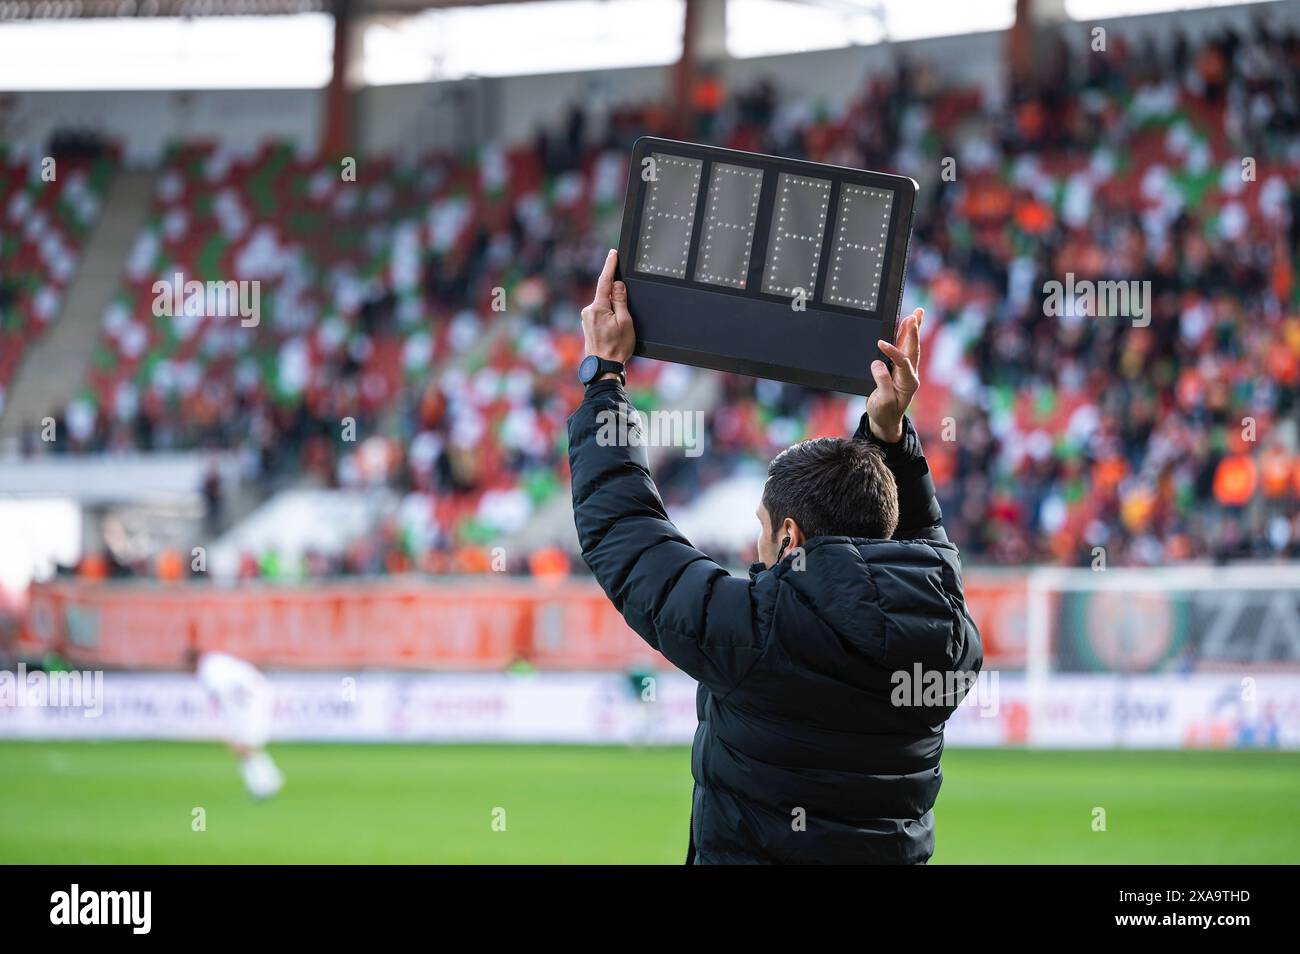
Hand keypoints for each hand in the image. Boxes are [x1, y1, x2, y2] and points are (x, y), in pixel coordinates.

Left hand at [581, 249, 635, 370]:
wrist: (603, 366)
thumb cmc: (617, 347)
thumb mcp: (625, 322)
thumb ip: (620, 300)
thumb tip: (617, 284)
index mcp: (598, 308)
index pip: (605, 281)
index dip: (610, 266)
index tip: (613, 253)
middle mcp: (589, 310)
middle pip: (605, 295)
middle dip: (617, 298)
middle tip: (624, 318)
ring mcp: (586, 318)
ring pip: (604, 305)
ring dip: (613, 310)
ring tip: (619, 331)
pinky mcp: (587, 324)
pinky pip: (600, 313)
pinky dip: (609, 316)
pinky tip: (613, 331)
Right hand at [866, 307, 922, 442]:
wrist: (885, 420)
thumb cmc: (884, 413)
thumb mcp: (883, 402)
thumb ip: (882, 383)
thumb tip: (878, 364)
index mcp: (908, 383)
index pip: (902, 362)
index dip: (892, 352)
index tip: (880, 344)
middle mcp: (909, 374)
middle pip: (913, 349)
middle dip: (914, 332)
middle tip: (915, 315)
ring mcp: (905, 370)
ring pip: (910, 346)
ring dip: (913, 329)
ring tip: (917, 313)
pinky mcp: (898, 368)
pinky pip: (902, 349)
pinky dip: (904, 336)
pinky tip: (905, 324)